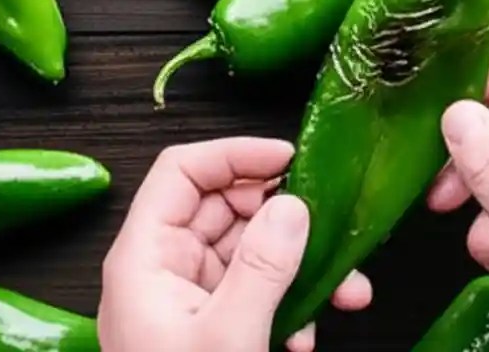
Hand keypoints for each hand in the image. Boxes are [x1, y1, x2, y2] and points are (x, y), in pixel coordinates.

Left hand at [99, 137, 371, 351]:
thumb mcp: (229, 337)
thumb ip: (263, 266)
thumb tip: (292, 205)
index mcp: (144, 258)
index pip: (181, 173)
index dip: (234, 155)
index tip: (289, 158)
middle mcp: (161, 270)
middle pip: (222, 208)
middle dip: (282, 217)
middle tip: (328, 223)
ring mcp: (186, 301)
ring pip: (247, 253)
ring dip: (299, 265)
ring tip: (344, 286)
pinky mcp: (210, 330)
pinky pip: (254, 294)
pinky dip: (289, 303)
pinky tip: (313, 329)